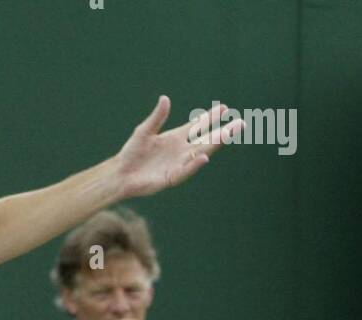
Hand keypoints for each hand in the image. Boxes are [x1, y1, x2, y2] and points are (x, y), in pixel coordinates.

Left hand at [114, 97, 243, 197]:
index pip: (197, 126)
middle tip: (240, 123)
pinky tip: (203, 157)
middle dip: (222, 132)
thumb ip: (157, 117)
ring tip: (228, 135)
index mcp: (175, 138)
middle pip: (205, 139)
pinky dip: (194, 164)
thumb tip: (165, 99)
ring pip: (200, 153)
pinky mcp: (170, 178)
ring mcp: (177, 164)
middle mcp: (180, 151)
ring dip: (214, 145)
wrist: (121, 174)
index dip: (210, 118)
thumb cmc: (132, 153)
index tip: (224, 108)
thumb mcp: (144, 131)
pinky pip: (185, 171)